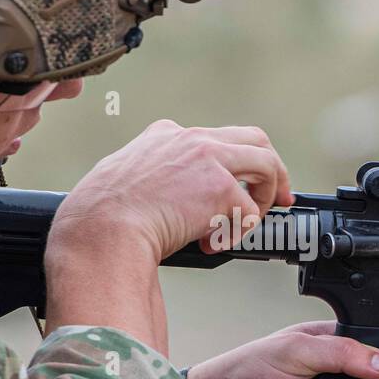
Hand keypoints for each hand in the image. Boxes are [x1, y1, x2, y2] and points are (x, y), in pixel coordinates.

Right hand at [43, 120, 290, 354]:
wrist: (101, 230)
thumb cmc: (100, 217)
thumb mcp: (122, 178)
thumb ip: (152, 176)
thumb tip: (168, 198)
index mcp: (165, 134)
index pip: (215, 138)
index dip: (232, 163)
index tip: (238, 182)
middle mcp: (192, 139)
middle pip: (254, 139)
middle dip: (272, 168)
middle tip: (279, 196)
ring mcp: (210, 160)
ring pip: (267, 164)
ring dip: (267, 196)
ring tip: (249, 221)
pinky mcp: (222, 189)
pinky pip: (249, 212)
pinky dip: (236, 233)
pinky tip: (211, 243)